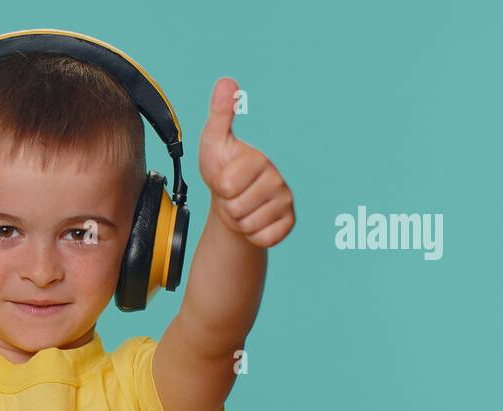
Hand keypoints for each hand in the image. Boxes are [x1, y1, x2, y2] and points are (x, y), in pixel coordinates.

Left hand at [198, 77, 293, 247]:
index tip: (226, 178)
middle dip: (228, 205)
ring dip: (239, 220)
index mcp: (260, 160)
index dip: (221, 187)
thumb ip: (220, 113)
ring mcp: (285, 202)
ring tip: (241, 206)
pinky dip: (253, 235)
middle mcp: (277, 180)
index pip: (228, 185)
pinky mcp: (288, 223)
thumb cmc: (222, 170)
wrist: (230, 202)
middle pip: (237, 207)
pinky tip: (254, 220)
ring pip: (248, 224)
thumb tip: (227, 81)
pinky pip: (265, 238)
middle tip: (233, 195)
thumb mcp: (214, 141)